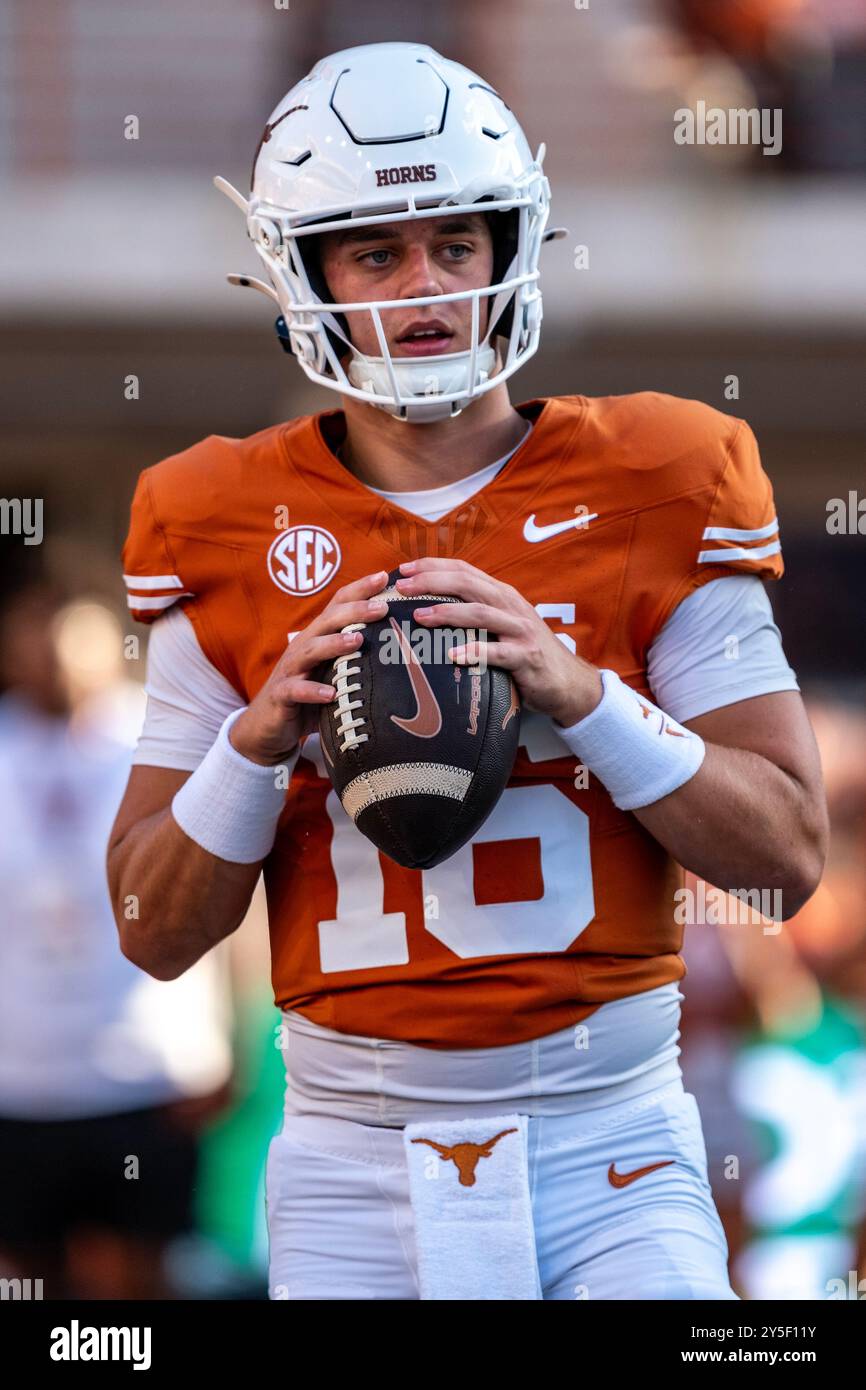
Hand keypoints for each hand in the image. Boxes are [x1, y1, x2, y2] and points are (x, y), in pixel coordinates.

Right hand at [230, 571, 389, 764]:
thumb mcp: (335, 672)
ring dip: (334, 643)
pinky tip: (330, 694)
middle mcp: (304, 646)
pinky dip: (313, 691)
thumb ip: (357, 657)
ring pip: (311, 650)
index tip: (385, 576)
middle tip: (383, 607)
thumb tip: (402, 646)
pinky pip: (296, 691)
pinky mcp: (282, 695)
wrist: (268, 726)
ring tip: (358, 640)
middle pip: (328, 621)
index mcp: (319, 637)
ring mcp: (291, 670)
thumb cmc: (309, 696)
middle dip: (355, 611)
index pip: (338, 605)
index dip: (360, 589)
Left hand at [395, 557, 602, 726]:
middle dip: (432, 582)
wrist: (568, 681)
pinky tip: (453, 656)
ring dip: (447, 613)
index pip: (464, 570)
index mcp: (500, 595)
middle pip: (467, 585)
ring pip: (480, 613)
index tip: (403, 569)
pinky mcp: (527, 657)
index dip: (433, 566)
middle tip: (402, 588)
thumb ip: (474, 613)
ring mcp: (520, 630)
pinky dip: (475, 652)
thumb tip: (429, 610)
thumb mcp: (502, 625)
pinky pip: (498, 653)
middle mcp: (510, 606)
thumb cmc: (525, 653)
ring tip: (420, 616)